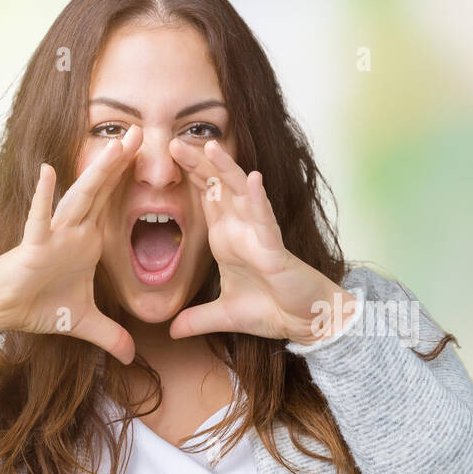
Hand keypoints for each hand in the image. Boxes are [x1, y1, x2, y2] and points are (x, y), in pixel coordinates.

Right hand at [0, 126, 142, 364]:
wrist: (0, 312)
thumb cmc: (37, 306)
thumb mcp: (84, 323)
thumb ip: (111, 336)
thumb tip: (132, 356)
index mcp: (87, 240)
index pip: (112, 205)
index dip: (129, 181)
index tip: (151, 158)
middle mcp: (72, 231)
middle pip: (100, 191)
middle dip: (119, 163)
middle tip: (139, 131)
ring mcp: (52, 236)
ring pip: (77, 198)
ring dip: (95, 173)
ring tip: (113, 145)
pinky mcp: (32, 247)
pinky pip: (39, 220)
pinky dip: (43, 198)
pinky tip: (48, 173)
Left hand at [166, 138, 355, 344]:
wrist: (306, 323)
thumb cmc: (273, 310)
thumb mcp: (224, 316)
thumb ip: (197, 319)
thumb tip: (171, 332)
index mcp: (227, 240)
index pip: (206, 200)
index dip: (190, 177)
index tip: (166, 156)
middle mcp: (242, 231)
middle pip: (218, 189)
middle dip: (198, 165)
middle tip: (174, 142)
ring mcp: (259, 236)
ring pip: (241, 195)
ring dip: (226, 170)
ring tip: (210, 145)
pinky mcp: (275, 249)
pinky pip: (265, 220)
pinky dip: (257, 200)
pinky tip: (252, 179)